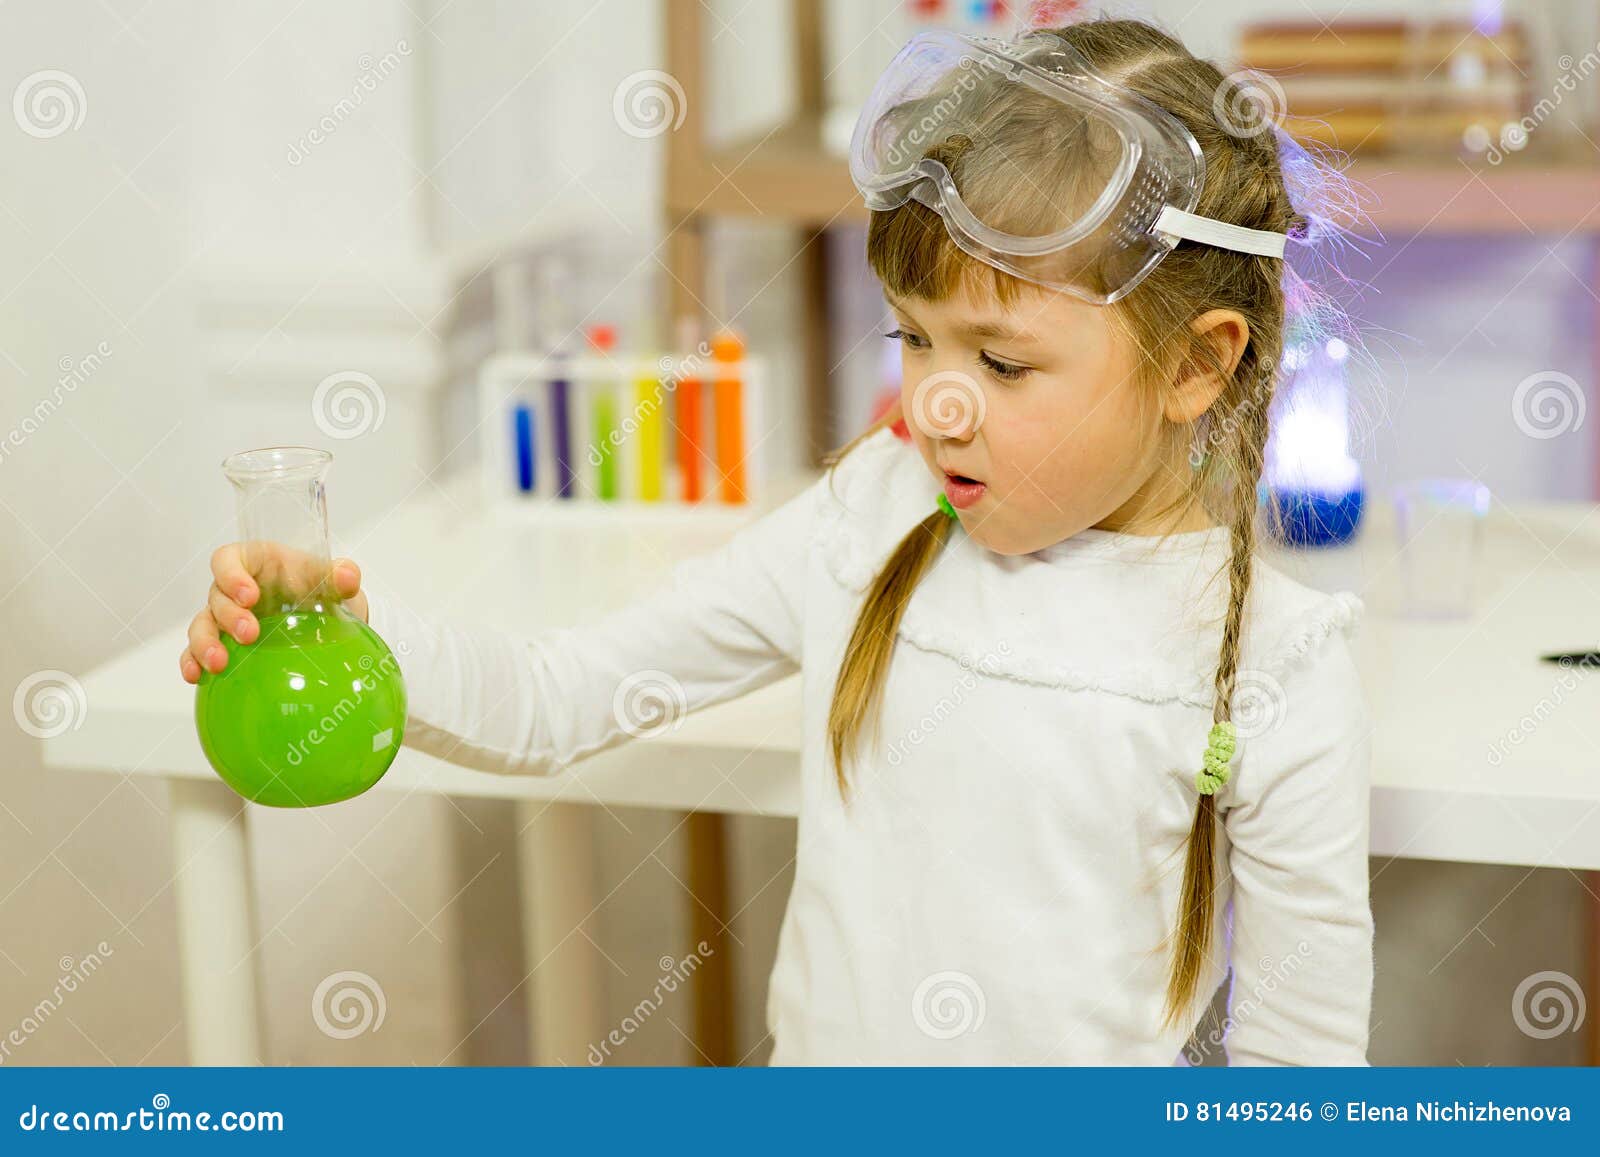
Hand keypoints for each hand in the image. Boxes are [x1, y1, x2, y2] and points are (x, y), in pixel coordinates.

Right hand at [179, 543, 367, 683]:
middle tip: (249, 634)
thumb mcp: (330, 579)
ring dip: (204, 644)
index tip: (249, 595)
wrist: (323, 615)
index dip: (231, 575)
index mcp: (252, 562)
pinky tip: (197, 678)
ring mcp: (223, 617)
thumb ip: (338, 575)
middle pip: (215, 597)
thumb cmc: (317, 586)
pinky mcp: (222, 643)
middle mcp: (231, 588)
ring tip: (218, 663)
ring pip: (201, 626)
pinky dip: (194, 663)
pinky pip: (198, 652)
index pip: (227, 560)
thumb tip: (349, 577)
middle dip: (228, 616)